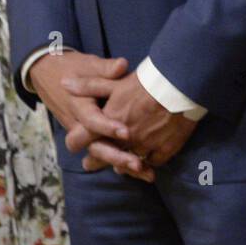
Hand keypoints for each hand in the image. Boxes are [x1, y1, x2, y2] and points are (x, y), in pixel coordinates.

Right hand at [31, 51, 152, 181]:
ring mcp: (84, 134)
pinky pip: (104, 154)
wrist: (50, 74)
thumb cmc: (73, 68)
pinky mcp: (91, 137)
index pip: (92, 121)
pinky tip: (145, 169)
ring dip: (122, 163)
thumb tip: (121, 66)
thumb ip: (105, 69)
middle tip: (138, 163)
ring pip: (101, 155)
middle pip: (95, 147)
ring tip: (146, 171)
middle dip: (116, 156)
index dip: (108, 127)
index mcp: (79, 107)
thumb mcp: (88, 65)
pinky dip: (122, 162)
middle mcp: (80, 125)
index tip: (126, 132)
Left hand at [63, 68, 197, 179]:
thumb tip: (64, 83)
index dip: (77, 142)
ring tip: (123, 161)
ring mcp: (146, 147)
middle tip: (95, 161)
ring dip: (125, 162)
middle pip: (104, 157)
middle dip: (99, 159)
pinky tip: (148, 159)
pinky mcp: (165, 150)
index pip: (83, 141)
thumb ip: (90, 86)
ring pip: (130, 163)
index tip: (78, 143)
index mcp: (109, 123)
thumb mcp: (116, 82)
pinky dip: (149, 161)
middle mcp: (125, 140)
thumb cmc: (146, 82)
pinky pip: (153, 162)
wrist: (181, 84)